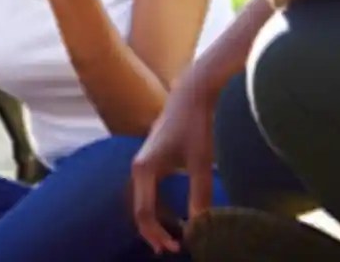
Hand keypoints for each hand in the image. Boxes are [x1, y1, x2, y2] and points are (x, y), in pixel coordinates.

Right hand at [130, 75, 217, 254]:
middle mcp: (139, 167)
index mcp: (144, 169)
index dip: (157, 234)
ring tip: (173, 237)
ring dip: (156, 220)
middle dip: (153, 231)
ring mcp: (144, 163)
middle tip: (173, 249)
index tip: (178, 247)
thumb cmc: (195, 126)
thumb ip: (199, 195)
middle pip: (139, 208)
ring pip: (144, 200)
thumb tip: (200, 225)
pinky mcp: (153, 159)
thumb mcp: (200, 163)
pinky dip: (159, 207)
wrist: (191, 94)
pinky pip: (150, 191)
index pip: (144, 213)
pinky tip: (174, 215)